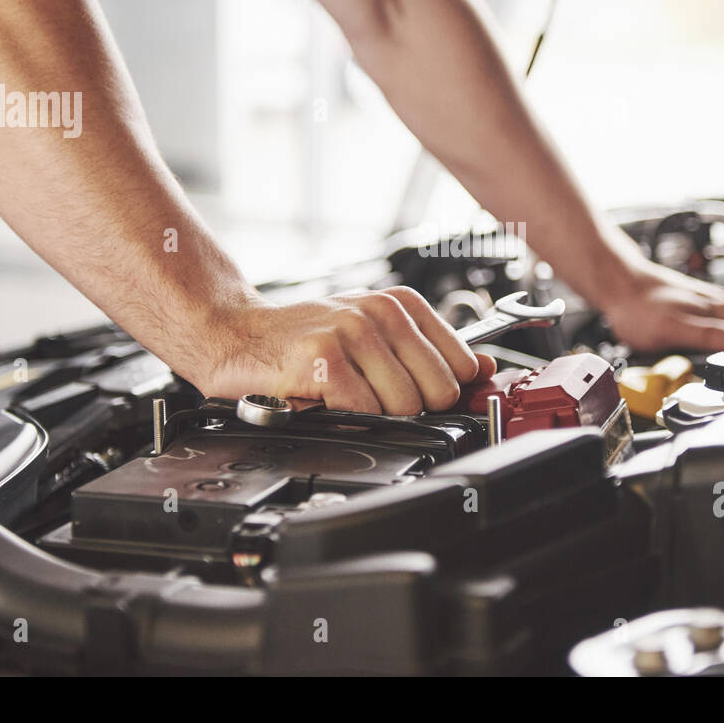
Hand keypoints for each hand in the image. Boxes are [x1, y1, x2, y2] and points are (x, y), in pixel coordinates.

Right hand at [195, 286, 494, 413]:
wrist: (237, 336)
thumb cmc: (305, 340)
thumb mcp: (375, 336)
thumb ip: (432, 354)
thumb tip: (486, 370)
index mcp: (401, 304)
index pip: (462, 366)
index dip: (442, 392)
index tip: (416, 396)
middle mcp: (381, 312)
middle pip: (438, 391)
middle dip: (410, 408)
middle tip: (372, 397)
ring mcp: (353, 333)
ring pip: (405, 405)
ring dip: (374, 414)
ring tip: (346, 397)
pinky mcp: (325, 360)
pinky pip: (366, 411)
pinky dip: (347, 418)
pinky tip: (327, 401)